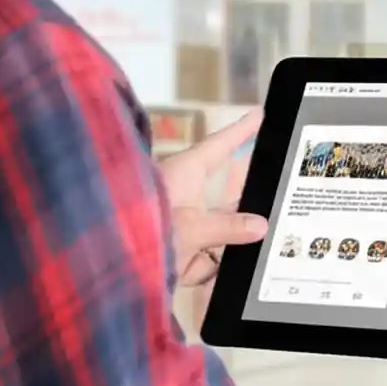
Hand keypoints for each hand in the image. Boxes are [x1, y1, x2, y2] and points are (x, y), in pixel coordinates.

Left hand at [158, 110, 267, 290]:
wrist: (108, 265)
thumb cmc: (142, 231)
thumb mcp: (194, 229)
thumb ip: (229, 227)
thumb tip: (261, 226)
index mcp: (186, 174)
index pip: (220, 146)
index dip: (241, 130)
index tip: (259, 113)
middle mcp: (185, 197)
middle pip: (228, 197)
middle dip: (249, 204)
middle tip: (279, 199)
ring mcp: (182, 227)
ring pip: (221, 232)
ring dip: (234, 243)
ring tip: (267, 244)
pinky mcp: (178, 255)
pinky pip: (208, 261)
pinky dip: (215, 269)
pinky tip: (232, 272)